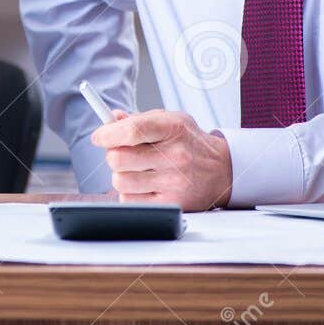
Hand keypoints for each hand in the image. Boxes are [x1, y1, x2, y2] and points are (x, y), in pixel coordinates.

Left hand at [90, 109, 232, 211]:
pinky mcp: (172, 204)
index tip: (100, 137)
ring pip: (120, 182)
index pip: (132, 130)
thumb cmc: (190, 143)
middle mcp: (176, 155)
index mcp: (173, 128)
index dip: (108, 134)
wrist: (223, 170)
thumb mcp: (170, 121)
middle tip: (122, 154)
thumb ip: (138, 120)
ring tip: (137, 171)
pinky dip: (131, 193)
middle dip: (113, 155)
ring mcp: (174, 182)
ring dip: (121, 176)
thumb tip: (110, 121)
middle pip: (118, 159)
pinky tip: (145, 186)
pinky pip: (130, 200)